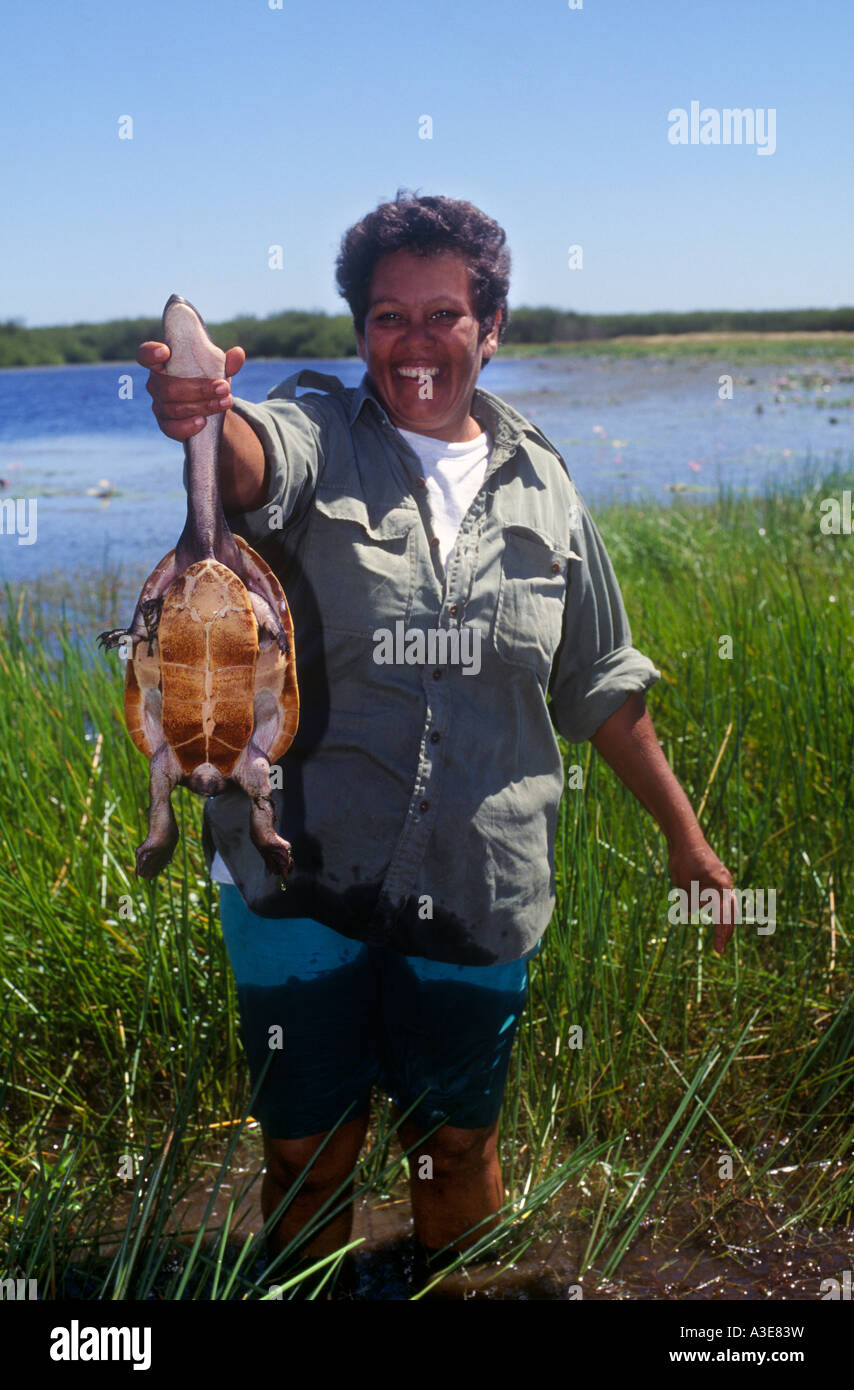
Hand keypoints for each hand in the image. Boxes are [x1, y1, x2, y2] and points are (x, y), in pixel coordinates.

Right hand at [137, 341, 245, 441]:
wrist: (211, 407)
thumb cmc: (208, 380)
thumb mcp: (219, 370)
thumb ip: (227, 362)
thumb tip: (238, 354)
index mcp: (163, 363)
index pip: (146, 355)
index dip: (151, 353)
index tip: (165, 351)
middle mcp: (156, 383)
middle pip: (168, 387)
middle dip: (198, 388)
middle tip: (223, 387)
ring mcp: (159, 405)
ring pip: (174, 408)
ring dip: (202, 406)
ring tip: (225, 402)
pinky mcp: (166, 424)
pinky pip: (172, 428)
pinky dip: (188, 426)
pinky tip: (203, 422)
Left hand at [667, 834, 735, 954]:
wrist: (685, 837)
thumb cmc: (684, 859)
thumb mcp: (684, 885)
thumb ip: (691, 902)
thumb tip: (695, 912)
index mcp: (721, 887)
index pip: (723, 917)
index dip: (720, 935)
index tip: (718, 950)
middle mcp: (726, 883)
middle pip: (730, 913)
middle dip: (725, 932)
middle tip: (719, 950)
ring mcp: (722, 879)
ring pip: (727, 905)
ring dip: (723, 921)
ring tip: (720, 937)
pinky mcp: (716, 876)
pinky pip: (720, 897)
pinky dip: (718, 909)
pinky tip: (713, 915)